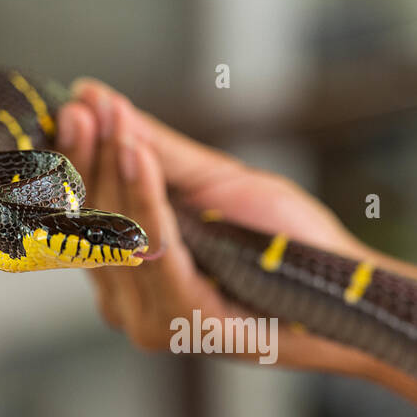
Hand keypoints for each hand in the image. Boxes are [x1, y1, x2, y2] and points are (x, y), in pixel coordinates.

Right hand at [54, 77, 378, 374]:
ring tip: (113, 121)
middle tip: (85, 107)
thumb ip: (152, 148)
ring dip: (113, 172)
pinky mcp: (182, 320)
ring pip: (116, 235)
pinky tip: (136, 156)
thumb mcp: (207, 180)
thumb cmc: (281, 238)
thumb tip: (92, 95)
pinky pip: (154, 250)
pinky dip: (144, 199)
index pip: (79, 213)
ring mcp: (150, 319)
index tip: (74, 105)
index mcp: (124, 270)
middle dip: (87, 159)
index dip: (73, 158)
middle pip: (89, 224)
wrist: (343, 285)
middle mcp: (127, 302)